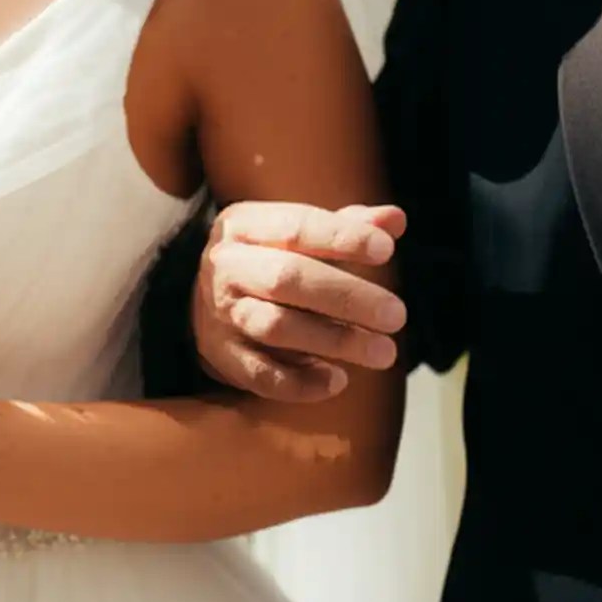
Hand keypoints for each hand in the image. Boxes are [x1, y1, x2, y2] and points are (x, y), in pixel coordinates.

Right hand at [195, 202, 407, 401]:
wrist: (205, 298)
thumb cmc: (268, 258)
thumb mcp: (296, 232)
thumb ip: (346, 225)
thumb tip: (394, 219)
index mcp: (245, 226)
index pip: (295, 227)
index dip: (341, 237)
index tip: (386, 250)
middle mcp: (227, 267)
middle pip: (285, 278)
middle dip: (346, 296)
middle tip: (396, 315)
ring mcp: (222, 314)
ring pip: (275, 327)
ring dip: (334, 341)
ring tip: (383, 352)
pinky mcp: (223, 356)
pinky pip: (261, 374)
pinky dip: (300, 382)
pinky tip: (337, 381)